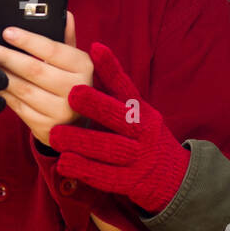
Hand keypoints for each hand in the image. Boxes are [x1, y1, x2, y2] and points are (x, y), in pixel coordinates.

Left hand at [0, 12, 92, 146]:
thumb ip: (66, 37)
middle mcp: (76, 90)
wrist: (76, 123)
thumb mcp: (73, 60)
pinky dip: (3, 93)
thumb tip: (64, 14)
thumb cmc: (70, 82)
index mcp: (84, 67)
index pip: (53, 49)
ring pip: (24, 89)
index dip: (28, 40)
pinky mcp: (46, 127)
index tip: (7, 32)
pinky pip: (18, 107)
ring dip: (2, 75)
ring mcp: (61, 111)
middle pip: (35, 70)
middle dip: (8, 57)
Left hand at [49, 42, 189, 212]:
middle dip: (96, 105)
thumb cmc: (143, 137)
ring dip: (81, 140)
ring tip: (55, 134)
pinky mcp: (130, 181)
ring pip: (109, 148)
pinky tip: (65, 162)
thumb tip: (93, 49)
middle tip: (71, 94)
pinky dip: (84, 169)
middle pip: (120, 117)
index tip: (95, 49)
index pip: (126, 86)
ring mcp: (138, 158)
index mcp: (142, 111)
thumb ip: (115, 90)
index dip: (111, 68)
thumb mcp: (138, 113)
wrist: (174, 178)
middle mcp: (143, 132)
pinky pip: (105, 176)